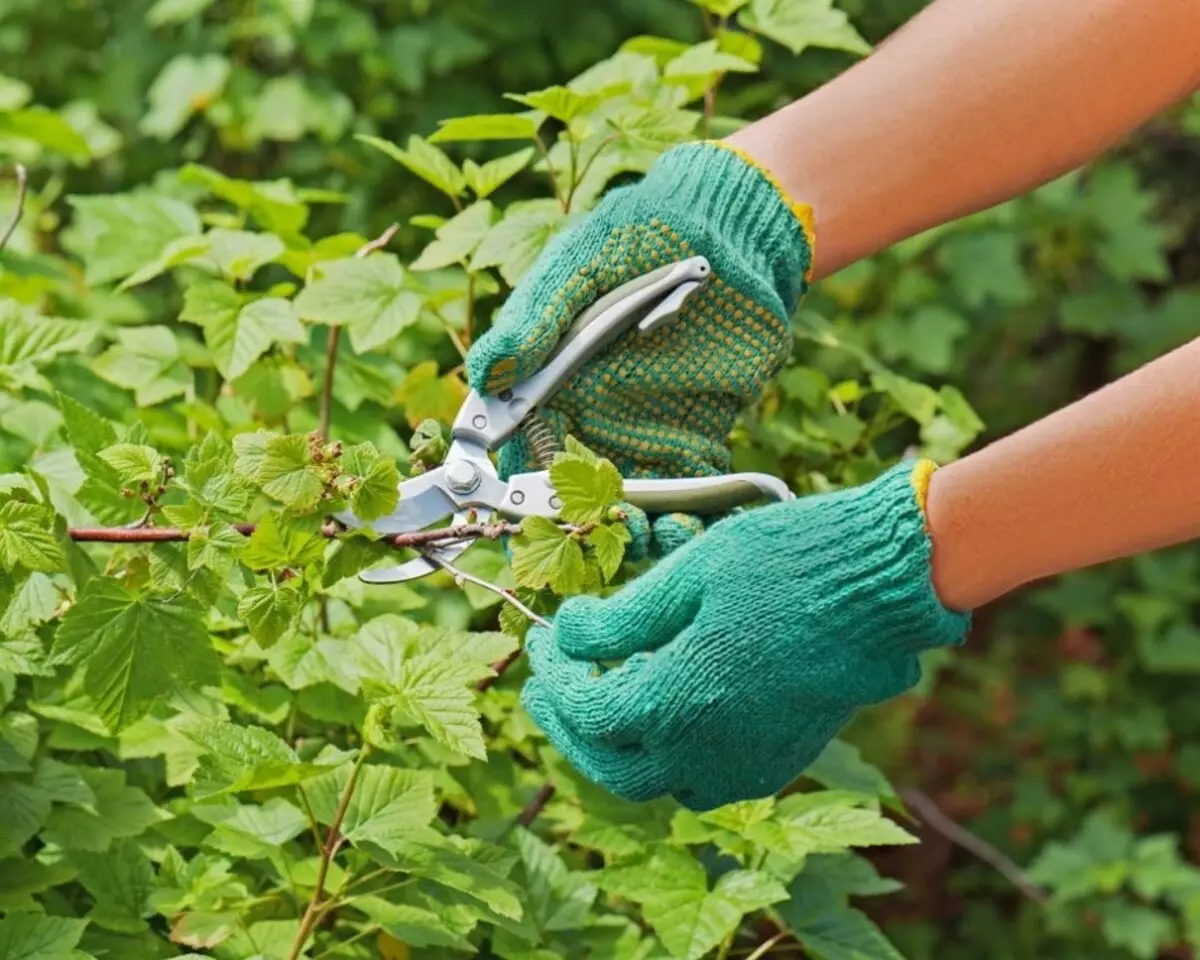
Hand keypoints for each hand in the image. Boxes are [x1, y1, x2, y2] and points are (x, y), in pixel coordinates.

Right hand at [465, 140, 813, 554]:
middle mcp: (591, 419)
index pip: (522, 455)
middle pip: (576, 496)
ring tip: (663, 535)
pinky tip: (704, 527)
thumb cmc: (642, 232)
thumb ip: (536, 321)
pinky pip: (690, 490)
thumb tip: (485, 373)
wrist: (731, 226)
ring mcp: (644, 431)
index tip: (536, 518)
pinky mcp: (697, 435)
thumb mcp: (580, 266)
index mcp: (549, 387)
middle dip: (588, 528)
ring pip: (632, 504)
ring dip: (641, 532)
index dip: (522, 493)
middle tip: (611, 534)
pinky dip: (696, 518)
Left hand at [520, 459, 969, 810]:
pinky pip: (708, 779)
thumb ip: (618, 619)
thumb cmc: (787, 563)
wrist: (884, 582)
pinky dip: (670, 756)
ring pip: (660, 783)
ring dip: (618, 749)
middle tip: (548, 684)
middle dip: (570, 727)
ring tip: (600, 699)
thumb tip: (567, 634)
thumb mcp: (687, 575)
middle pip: (612, 766)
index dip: (554, 678)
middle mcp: (710, 750)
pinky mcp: (782, 758)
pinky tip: (665, 712)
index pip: (587, 711)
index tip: (541, 641)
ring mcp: (750, 763)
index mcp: (679, 702)